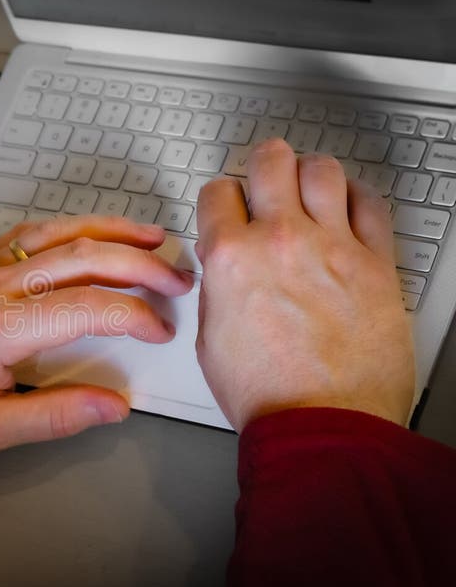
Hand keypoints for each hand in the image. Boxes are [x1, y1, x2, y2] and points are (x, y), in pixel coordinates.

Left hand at [0, 215, 193, 469]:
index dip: (134, 315)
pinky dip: (68, 228)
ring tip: (151, 238)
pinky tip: (90, 233)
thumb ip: (56, 417)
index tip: (161, 330)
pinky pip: (27, 235)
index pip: (86, 305)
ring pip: (56, 234)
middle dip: (138, 263)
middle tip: (177, 279)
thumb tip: (114, 405)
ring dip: (108, 231)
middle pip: (81, 257)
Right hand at [195, 139, 413, 431]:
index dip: (220, 198)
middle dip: (263, 166)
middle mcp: (280, 240)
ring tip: (309, 188)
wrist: (321, 425)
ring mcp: (333, 246)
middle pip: (270, 161)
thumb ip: (218, 291)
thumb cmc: (268, 394)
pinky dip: (356, 196)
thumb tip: (226, 273)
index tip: (227, 206)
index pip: (218, 191)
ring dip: (310, 174)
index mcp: (231, 257)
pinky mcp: (375, 263)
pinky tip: (348, 204)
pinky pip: (371, 203)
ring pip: (322, 169)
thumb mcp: (211, 338)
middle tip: (266, 179)